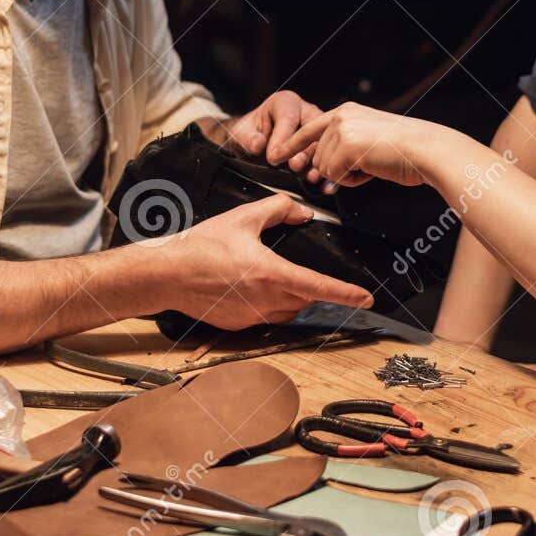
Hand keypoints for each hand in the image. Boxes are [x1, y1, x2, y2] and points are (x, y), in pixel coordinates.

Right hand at [158, 194, 374, 329]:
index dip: (346, 293)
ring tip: (272, 275)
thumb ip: (277, 210)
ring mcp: (253, 316)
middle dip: (312, 288)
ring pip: (288, 310)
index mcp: (271, 274)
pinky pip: (267, 317)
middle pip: (306, 299)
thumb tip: (301, 212)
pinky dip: (269, 303)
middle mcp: (265, 300)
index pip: (319, 287)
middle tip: (303, 270)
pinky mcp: (240, 325)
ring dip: (291, 296)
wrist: (168, 275)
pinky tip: (251, 287)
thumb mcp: (242, 218)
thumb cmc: (201, 246)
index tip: (367, 298)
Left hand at [218, 90, 327, 175]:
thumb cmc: (251, 133)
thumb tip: (257, 144)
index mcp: (285, 103)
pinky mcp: (323, 147)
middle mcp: (306, 112)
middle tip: (294, 166)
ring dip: (317, 162)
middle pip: (311, 129)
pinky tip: (323, 184)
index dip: (282, 138)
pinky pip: (329, 158)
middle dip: (304, 150)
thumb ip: (248, 138)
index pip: (288, 117)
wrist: (255, 144)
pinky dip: (327, 172)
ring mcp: (317, 130)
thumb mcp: (242, 133)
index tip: (272, 156)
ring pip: (323, 144)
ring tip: (310, 176)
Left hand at [275, 102, 441, 189]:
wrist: (426, 150)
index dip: (292, 144)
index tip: (276, 155)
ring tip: (371, 165)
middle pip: (317, 155)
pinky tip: (371, 169)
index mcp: (347, 111)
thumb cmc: (406, 150)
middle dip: (336, 169)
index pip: (310, 128)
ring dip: (346, 175)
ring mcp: (343, 130)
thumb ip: (346, 146)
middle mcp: (342, 117)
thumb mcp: (370, 138)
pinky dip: (352, 180)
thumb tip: (325, 170)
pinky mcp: (346, 146)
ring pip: (325, 167)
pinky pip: (335, 176)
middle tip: (364, 167)